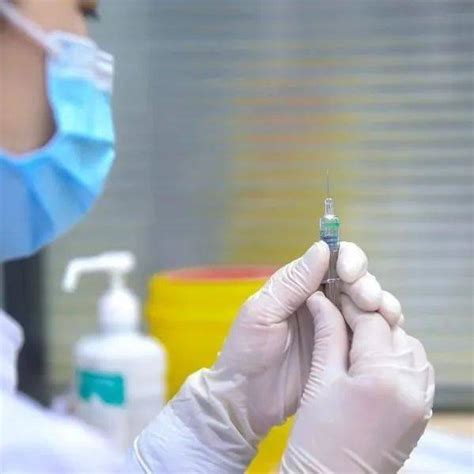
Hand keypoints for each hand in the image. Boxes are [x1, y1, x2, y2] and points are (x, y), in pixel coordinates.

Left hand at [132, 241, 399, 471]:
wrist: (240, 399)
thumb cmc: (242, 353)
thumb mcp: (261, 312)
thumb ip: (291, 281)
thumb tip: (320, 248)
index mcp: (296, 284)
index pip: (329, 258)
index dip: (344, 256)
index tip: (348, 266)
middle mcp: (315, 299)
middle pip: (352, 276)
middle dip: (364, 278)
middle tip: (365, 292)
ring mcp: (329, 324)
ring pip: (364, 302)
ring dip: (376, 301)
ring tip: (376, 310)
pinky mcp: (338, 349)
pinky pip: (365, 332)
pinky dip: (376, 326)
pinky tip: (379, 329)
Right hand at [281, 292, 434, 472]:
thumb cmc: (318, 437)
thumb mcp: (319, 378)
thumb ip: (327, 333)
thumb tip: (321, 300)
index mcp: (383, 377)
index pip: (372, 322)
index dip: (350, 305)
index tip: (333, 296)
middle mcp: (412, 387)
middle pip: (393, 331)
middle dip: (367, 320)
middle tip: (341, 315)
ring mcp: (421, 401)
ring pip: (408, 346)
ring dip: (384, 337)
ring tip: (355, 340)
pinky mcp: (421, 411)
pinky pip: (416, 368)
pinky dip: (397, 357)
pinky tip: (372, 361)